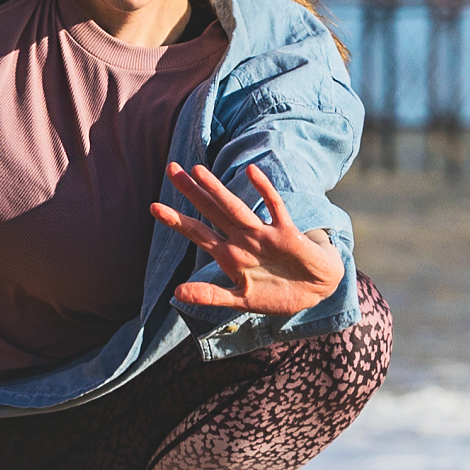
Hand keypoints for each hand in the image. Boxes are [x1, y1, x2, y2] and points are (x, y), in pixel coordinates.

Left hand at [153, 161, 344, 316]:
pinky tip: (252, 172)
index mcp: (229, 254)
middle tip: (170, 168)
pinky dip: (265, 191)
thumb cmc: (276, 294)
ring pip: (236, 208)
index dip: (177, 220)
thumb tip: (176, 294)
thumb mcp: (240, 300)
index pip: (197, 232)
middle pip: (212, 211)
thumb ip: (210, 296)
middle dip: (192, 192)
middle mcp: (242, 239)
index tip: (153, 206)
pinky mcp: (287, 234)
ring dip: (217, 190)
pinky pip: (275, 208)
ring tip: (197, 171)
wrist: (315, 293)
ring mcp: (263, 234)